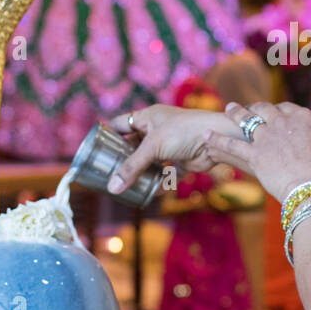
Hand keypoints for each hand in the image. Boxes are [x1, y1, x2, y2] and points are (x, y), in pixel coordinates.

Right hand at [106, 104, 236, 192]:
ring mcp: (170, 145)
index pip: (120, 124)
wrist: (217, 138)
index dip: (107, 134)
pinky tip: (149, 192)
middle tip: (106, 172)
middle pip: (133, 145)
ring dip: (140, 172)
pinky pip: (166, 173)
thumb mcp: (153, 146)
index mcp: (147, 117)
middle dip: (122, 158)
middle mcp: (157, 130)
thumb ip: (132, 167)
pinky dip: (159, 182)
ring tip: (124, 185)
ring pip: (149, 161)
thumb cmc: (184, 131)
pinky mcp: (182, 160)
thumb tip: (113, 187)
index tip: (94, 149)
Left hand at [204, 102, 310, 202]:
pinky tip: (206, 136)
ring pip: (245, 121)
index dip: (279, 110)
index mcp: (302, 118)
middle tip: (249, 107)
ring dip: (235, 113)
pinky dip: (217, 140)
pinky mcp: (254, 156)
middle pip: (264, 109)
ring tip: (228, 108)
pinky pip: (231, 146)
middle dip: (255, 107)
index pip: (287, 108)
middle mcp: (282, 123)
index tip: (274, 112)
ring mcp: (266, 138)